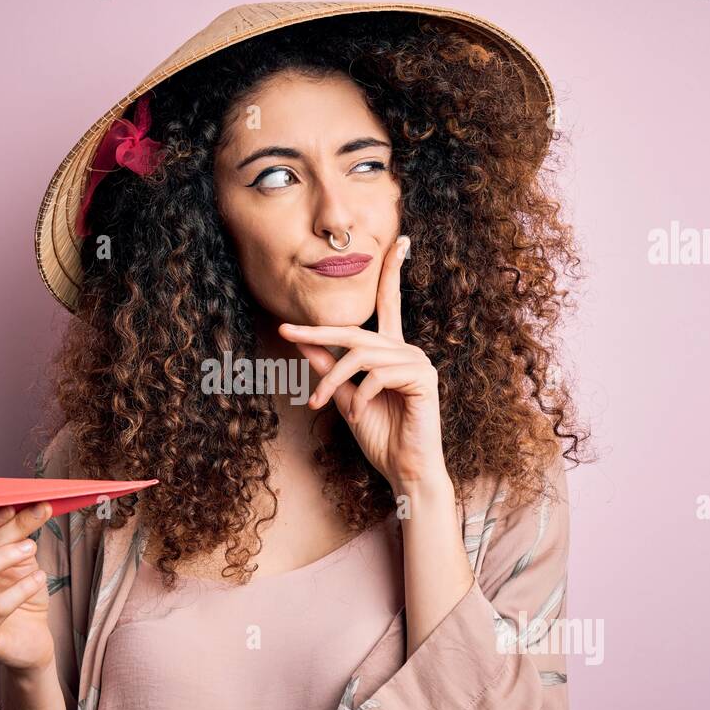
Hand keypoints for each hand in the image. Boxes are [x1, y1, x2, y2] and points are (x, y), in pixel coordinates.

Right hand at [0, 502, 56, 673]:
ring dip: (3, 557)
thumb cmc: (18, 596)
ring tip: (31, 549)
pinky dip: (21, 588)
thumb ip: (16, 535)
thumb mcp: (18, 560)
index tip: (12, 508)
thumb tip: (35, 506)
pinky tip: (39, 578)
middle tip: (29, 526)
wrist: (31, 639)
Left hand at [278, 234, 448, 489]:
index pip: (390, 303)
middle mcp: (407, 350)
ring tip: (320, 404)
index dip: (393, 271)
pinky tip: (358, 413)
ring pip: (361, 355)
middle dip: (319, 331)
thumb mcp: (344, 396)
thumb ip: (326, 366)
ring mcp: (418, 363)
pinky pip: (378, 374)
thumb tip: (300, 337)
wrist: (403, 469)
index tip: (402, 240)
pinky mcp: (424, 379)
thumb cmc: (379, 435)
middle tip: (285, 330)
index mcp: (392, 351)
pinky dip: (360, 395)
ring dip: (332, 380)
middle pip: (358, 330)